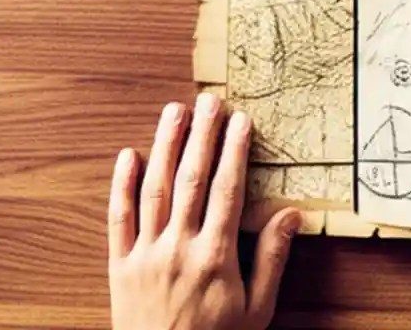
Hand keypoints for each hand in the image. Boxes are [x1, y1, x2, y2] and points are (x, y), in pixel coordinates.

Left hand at [108, 94, 301, 329]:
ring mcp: (145, 255)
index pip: (227, 190)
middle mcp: (178, 248)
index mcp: (215, 256)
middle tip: (209, 101)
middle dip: (201, 136)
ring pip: (155, 189)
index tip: (240, 121)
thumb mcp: (257, 308)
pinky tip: (129, 155)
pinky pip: (118, 219)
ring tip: (174, 112)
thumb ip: (272, 258)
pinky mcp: (119, 267)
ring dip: (165, 146)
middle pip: (191, 179)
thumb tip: (292, 214)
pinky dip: (121, 185)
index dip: (234, 152)